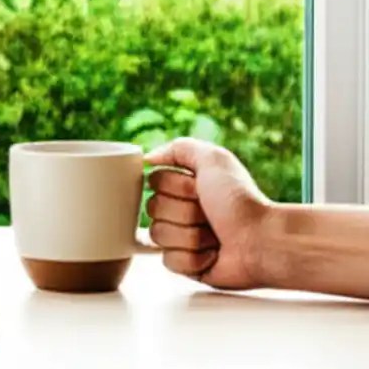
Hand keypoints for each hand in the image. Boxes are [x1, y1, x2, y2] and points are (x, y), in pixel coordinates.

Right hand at [144, 138, 273, 289]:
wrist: (263, 241)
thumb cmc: (241, 201)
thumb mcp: (214, 160)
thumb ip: (179, 148)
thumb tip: (148, 158)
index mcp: (185, 186)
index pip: (153, 182)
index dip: (177, 187)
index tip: (201, 190)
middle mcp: (180, 210)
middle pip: (153, 208)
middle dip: (184, 212)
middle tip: (210, 215)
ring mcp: (181, 238)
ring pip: (158, 235)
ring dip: (191, 235)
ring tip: (214, 236)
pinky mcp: (185, 265)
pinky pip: (169, 260)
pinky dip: (193, 258)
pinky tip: (212, 255)